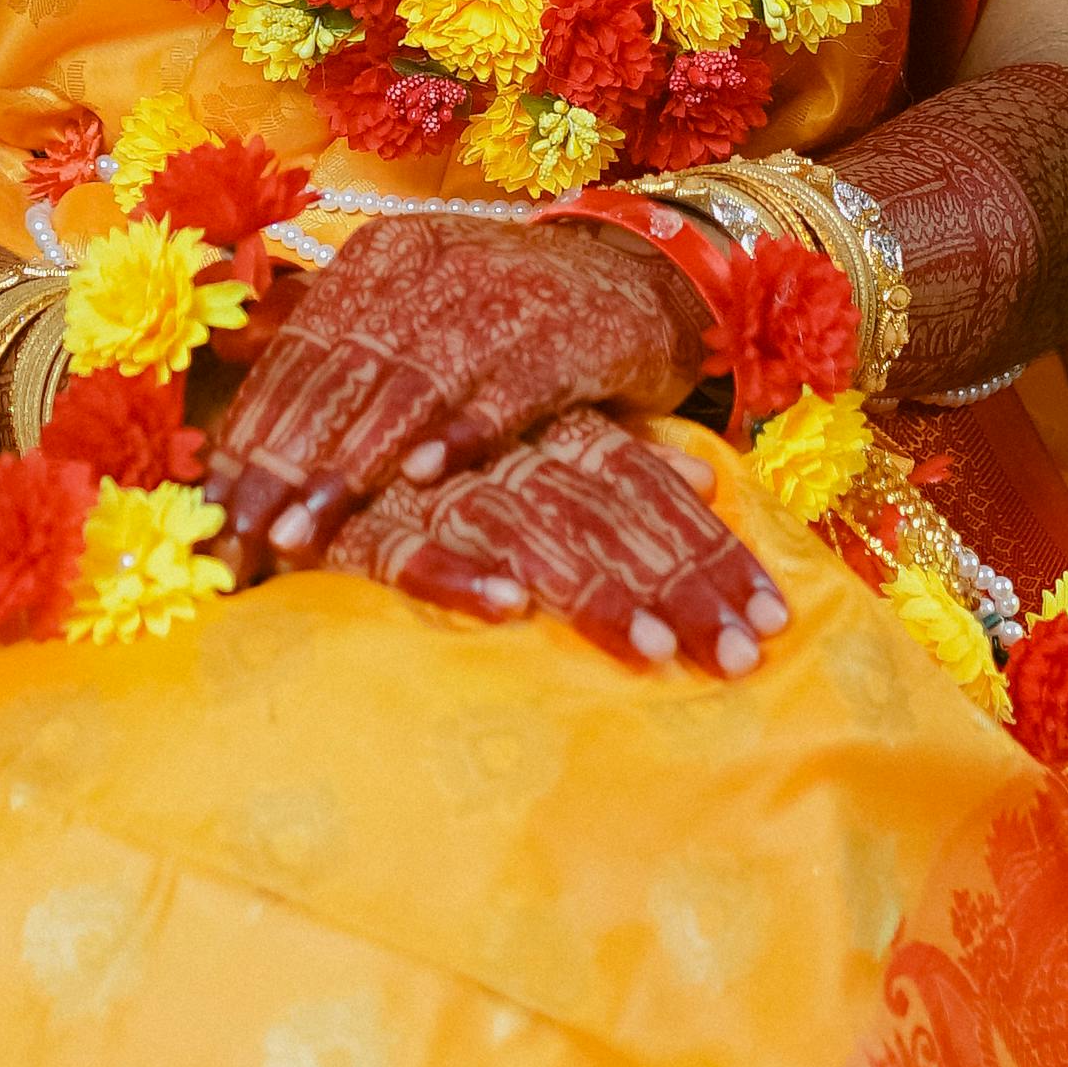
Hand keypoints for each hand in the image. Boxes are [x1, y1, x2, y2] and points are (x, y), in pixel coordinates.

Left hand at [202, 214, 709, 576]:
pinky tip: (423, 475)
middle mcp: (434, 268)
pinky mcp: (569, 338)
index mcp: (383, 259)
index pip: (299, 349)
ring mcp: (503, 300)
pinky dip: (463, 431)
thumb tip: (222, 338)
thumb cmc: (504, 307)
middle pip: (341, 373)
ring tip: (303, 529)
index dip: (250, 431)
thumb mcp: (412, 299)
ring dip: (351, 462)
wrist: (635, 277)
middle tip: (238, 537)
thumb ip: (324, 321)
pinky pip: (506, 390)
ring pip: (410, 386)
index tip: (210, 508)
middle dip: (282, 464)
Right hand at [327, 408, 785, 675]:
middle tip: (739, 657)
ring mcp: (431, 483)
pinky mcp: (355, 517)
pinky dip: (459, 572)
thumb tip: (704, 471)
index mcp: (547, 428)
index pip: (649, 494)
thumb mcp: (526, 435)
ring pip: (530, 532)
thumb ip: (609, 447)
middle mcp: (501, 452)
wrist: (293, 409)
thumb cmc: (423, 441)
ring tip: (653, 654)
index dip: (711, 553)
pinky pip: (410, 546)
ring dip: (593, 593)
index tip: (774, 619)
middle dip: (679, 587)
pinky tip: (508, 608)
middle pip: (611, 519)